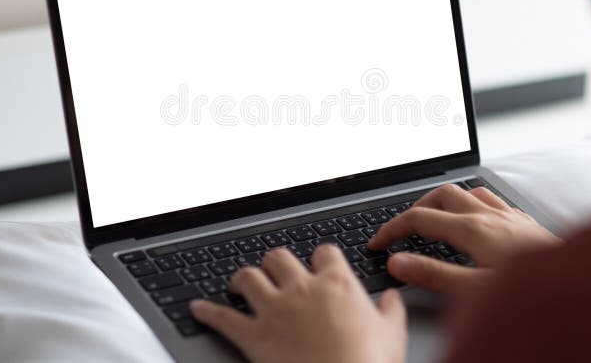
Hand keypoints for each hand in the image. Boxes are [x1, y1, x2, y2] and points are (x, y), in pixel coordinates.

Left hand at [191, 245, 406, 362]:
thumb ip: (391, 311)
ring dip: (242, 278)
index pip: (325, 252)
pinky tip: (197, 308)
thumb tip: (391, 299)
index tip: (321, 264)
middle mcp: (302, 289)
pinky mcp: (254, 337)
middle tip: (276, 271)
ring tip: (240, 283)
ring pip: (249, 276)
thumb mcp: (392, 335)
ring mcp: (275, 311)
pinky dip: (207, 312)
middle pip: (280, 256)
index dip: (321, 257)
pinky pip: (223, 318)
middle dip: (276, 262)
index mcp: (337, 284)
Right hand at [369, 183, 560, 294]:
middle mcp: (491, 216)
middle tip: (403, 226)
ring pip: (471, 191)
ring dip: (448, 199)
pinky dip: (476, 203)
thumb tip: (398, 263)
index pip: (420, 218)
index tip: (379, 242)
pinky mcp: (527, 223)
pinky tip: (481, 217)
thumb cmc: (534, 293)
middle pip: (443, 193)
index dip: (393, 228)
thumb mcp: (475, 291)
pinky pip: (495, 200)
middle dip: (417, 205)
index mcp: (473, 229)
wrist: (582, 290)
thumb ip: (434, 275)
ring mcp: (511, 217)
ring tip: (436, 215)